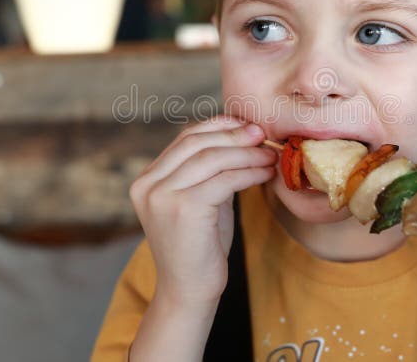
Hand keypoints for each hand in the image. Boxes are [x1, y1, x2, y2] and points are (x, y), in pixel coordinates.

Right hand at [129, 115, 276, 308]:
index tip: (246, 125)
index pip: (185, 138)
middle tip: (263, 134)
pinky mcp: (183, 208)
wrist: (189, 291)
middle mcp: (148, 184)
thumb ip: (208, 171)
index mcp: (146, 179)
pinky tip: (264, 173)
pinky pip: (224, 180)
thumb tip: (241, 136)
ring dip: (246, 153)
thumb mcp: (200, 199)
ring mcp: (161, 196)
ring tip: (270, 155)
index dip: (218, 127)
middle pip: (197, 144)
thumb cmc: (200, 246)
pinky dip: (248, 173)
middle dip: (234, 136)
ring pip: (212, 159)